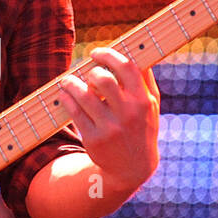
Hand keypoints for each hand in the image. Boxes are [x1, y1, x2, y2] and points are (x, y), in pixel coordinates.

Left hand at [58, 47, 160, 197]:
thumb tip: (136, 49)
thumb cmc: (141, 128)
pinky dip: (67, 99)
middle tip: (87, 72)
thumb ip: (145, 79)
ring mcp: (110, 128)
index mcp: (143, 101)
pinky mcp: (93, 139)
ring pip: (84, 96)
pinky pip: (74, 113)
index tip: (96, 53)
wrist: (133, 168)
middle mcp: (128, 114)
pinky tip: (65, 95)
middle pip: (103, 79)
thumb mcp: (152, 106)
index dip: (108, 55)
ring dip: (72, 83)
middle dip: (91, 70)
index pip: (126, 68)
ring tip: (68, 81)